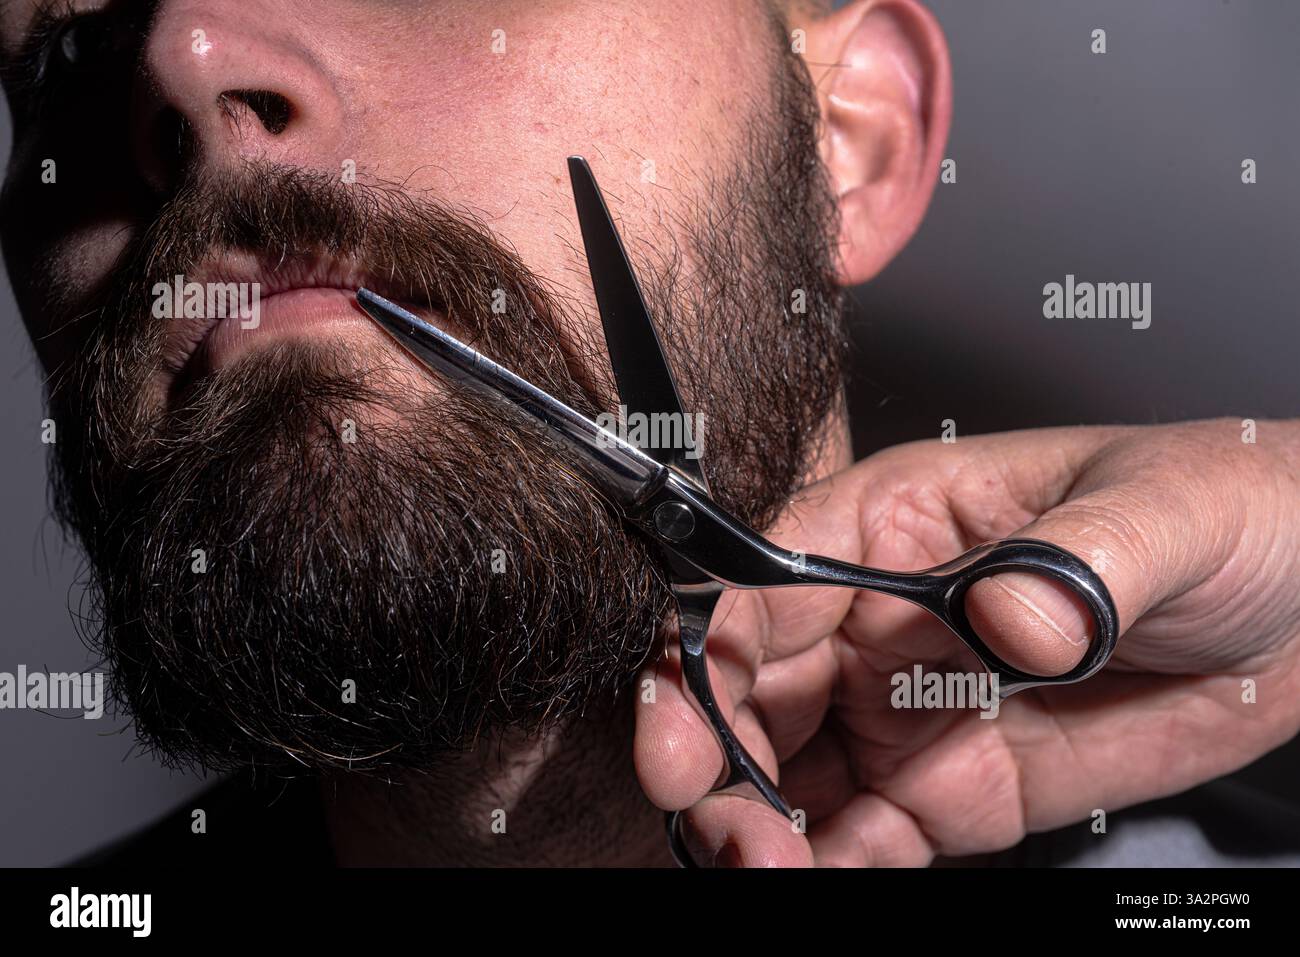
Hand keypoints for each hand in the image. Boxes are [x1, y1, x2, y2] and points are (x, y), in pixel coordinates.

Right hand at [634, 417, 1299, 865]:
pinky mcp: (954, 785)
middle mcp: (880, 616)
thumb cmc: (1229, 512)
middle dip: (719, 765)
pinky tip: (837, 875)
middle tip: (734, 839)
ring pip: (791, 773)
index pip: (763, 586)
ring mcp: (908, 706)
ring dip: (762, 829)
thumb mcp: (1167, 515)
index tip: (682, 735)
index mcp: (894, 523)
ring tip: (774, 875)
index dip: (706, 657)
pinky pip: (866, 833)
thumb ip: (1081, 558)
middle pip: (753, 691)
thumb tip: (1011, 613)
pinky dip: (834, 862)